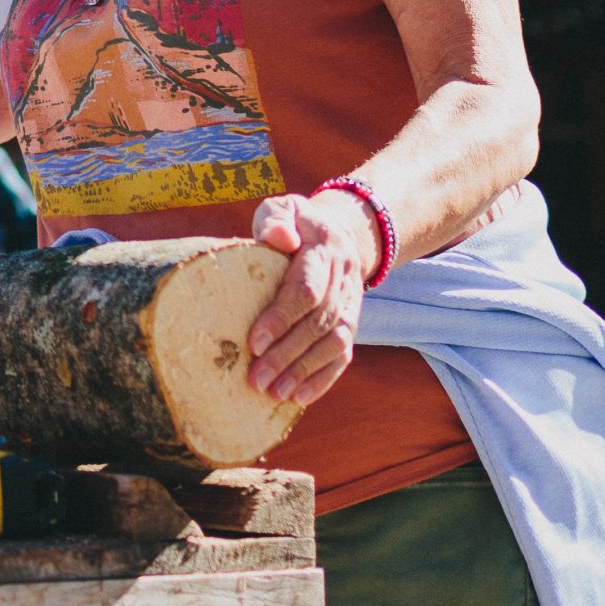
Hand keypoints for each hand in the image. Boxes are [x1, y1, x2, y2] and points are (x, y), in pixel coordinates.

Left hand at [246, 191, 380, 405]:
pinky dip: (323, 379)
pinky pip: (344, 355)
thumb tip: (278, 236)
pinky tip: (299, 397)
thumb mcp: (284, 208)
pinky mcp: (351, 322)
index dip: (281, 317)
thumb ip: (276, 219)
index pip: (306, 289)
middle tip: (256, 377)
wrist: (341, 231)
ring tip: (274, 392)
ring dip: (304, 371)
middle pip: (319, 322)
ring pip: (335, 342)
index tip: (253, 341)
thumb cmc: (296, 223)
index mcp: (324, 248)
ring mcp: (351, 303)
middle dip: (287, 353)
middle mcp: (343, 278)